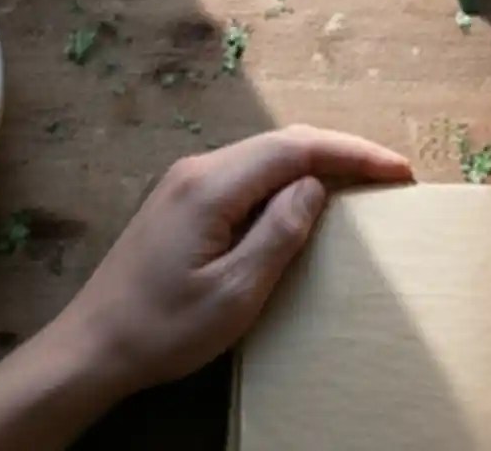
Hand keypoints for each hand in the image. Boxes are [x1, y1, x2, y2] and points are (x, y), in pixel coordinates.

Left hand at [51, 125, 412, 392]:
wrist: (92, 348)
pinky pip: (248, 176)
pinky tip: (308, 199)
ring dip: (316, 164)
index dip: (353, 153)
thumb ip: (279, 232)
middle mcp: (197, 170)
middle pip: (283, 142)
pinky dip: (288, 180)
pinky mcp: (183, 201)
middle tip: (390, 174)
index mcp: (210, 186)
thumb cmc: (162, 328)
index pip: (296, 148)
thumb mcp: (235, 292)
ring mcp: (186, 183)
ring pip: (266, 157)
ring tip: (362, 183)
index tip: (397, 170)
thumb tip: (316, 187)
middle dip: (342, 152)